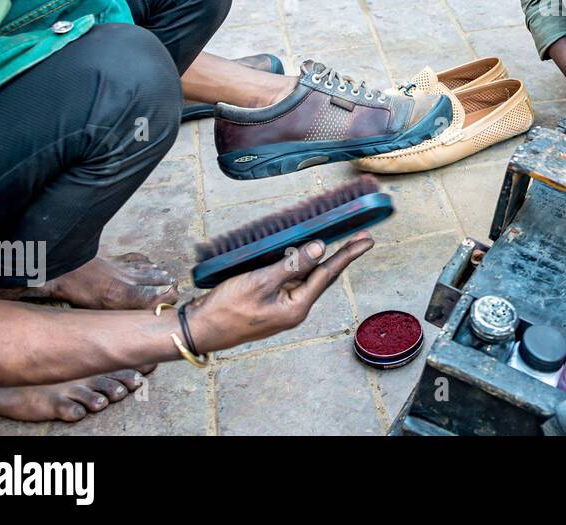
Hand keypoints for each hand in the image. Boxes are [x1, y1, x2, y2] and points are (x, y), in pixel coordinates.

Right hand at [183, 234, 373, 351]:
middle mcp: (294, 309)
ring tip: (340, 241)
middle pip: (323, 276)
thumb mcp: (260, 282)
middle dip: (342, 255)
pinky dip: (300, 265)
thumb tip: (320, 249)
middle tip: (362, 237)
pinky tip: (303, 254)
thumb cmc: (226, 309)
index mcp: (296, 307)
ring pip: (308, 278)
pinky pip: (292, 280)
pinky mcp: (270, 302)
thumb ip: (292, 265)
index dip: (347, 254)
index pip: (328, 274)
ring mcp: (282, 307)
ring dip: (322, 259)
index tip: (367, 240)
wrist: (199, 329)